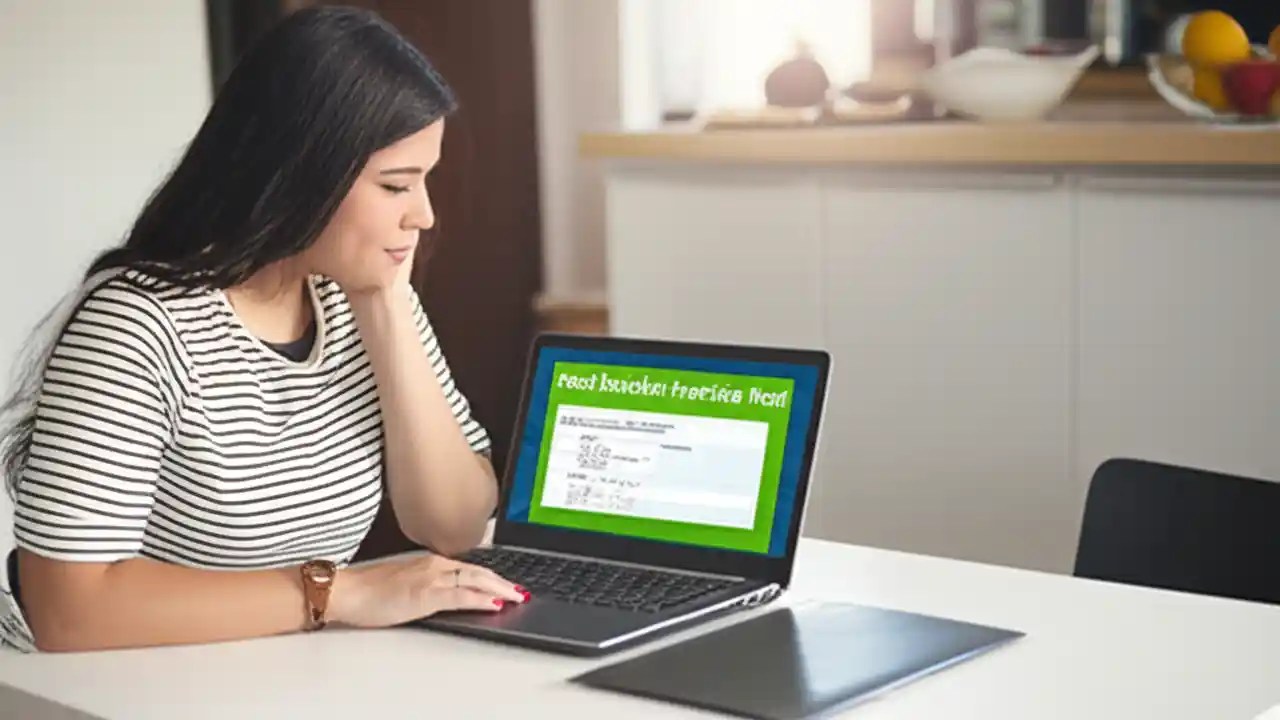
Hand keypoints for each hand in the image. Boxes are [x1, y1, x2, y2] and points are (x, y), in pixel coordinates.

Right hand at [329, 554, 527, 628]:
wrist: (347, 592)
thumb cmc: (370, 590)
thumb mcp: (407, 584)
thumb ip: (430, 584)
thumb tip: (450, 593)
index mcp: (431, 561)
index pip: (470, 567)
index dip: (493, 576)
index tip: (508, 583)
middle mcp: (434, 565)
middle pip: (478, 571)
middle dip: (503, 581)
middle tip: (521, 591)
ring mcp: (431, 578)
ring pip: (474, 580)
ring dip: (499, 589)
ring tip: (517, 597)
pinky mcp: (425, 595)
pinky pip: (459, 596)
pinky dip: (479, 599)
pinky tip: (493, 604)